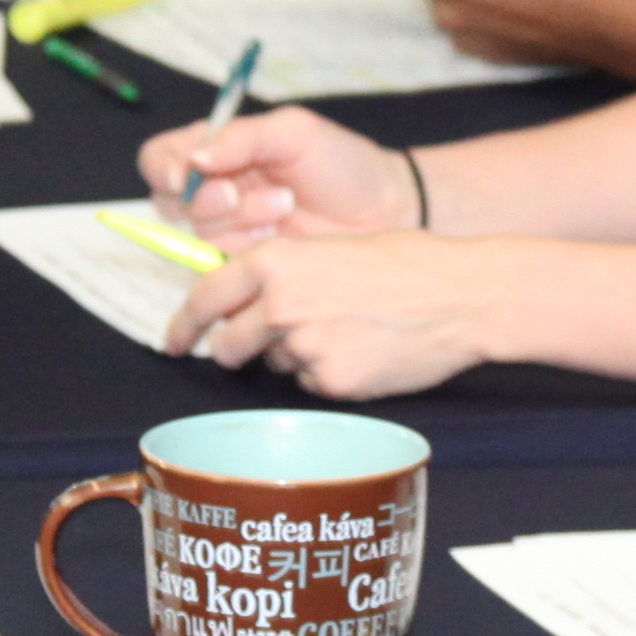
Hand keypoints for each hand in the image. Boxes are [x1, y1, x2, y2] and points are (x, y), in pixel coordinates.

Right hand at [134, 103, 418, 246]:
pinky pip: (224, 268)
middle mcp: (215, 193)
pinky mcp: (248, 269)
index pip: (160, 159)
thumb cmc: (343, 164)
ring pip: (200, 235)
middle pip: (170, 203)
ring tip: (285, 205)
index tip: (187, 175)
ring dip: (241, 219)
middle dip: (210, 198)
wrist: (387, 210)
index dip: (163, 168)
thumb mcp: (293, 132)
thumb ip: (241, 137)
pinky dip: (250, 250)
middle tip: (247, 191)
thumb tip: (194, 159)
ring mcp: (231, 233)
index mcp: (218, 152)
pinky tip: (282, 236)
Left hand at [167, 228, 500, 393]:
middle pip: (228, 346)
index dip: (182, 325)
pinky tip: (365, 352)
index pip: (205, 298)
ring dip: (294, 358)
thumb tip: (248, 300)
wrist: (463, 294)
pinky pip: (313, 386)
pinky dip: (330, 376)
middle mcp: (280, 305)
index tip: (172, 342)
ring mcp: (304, 347)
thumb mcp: (332, 249)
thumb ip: (284, 273)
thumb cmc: (407, 262)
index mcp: (275, 262)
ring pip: (276, 366)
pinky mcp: (332, 382)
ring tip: (345, 333)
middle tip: (257, 350)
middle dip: (236, 352)